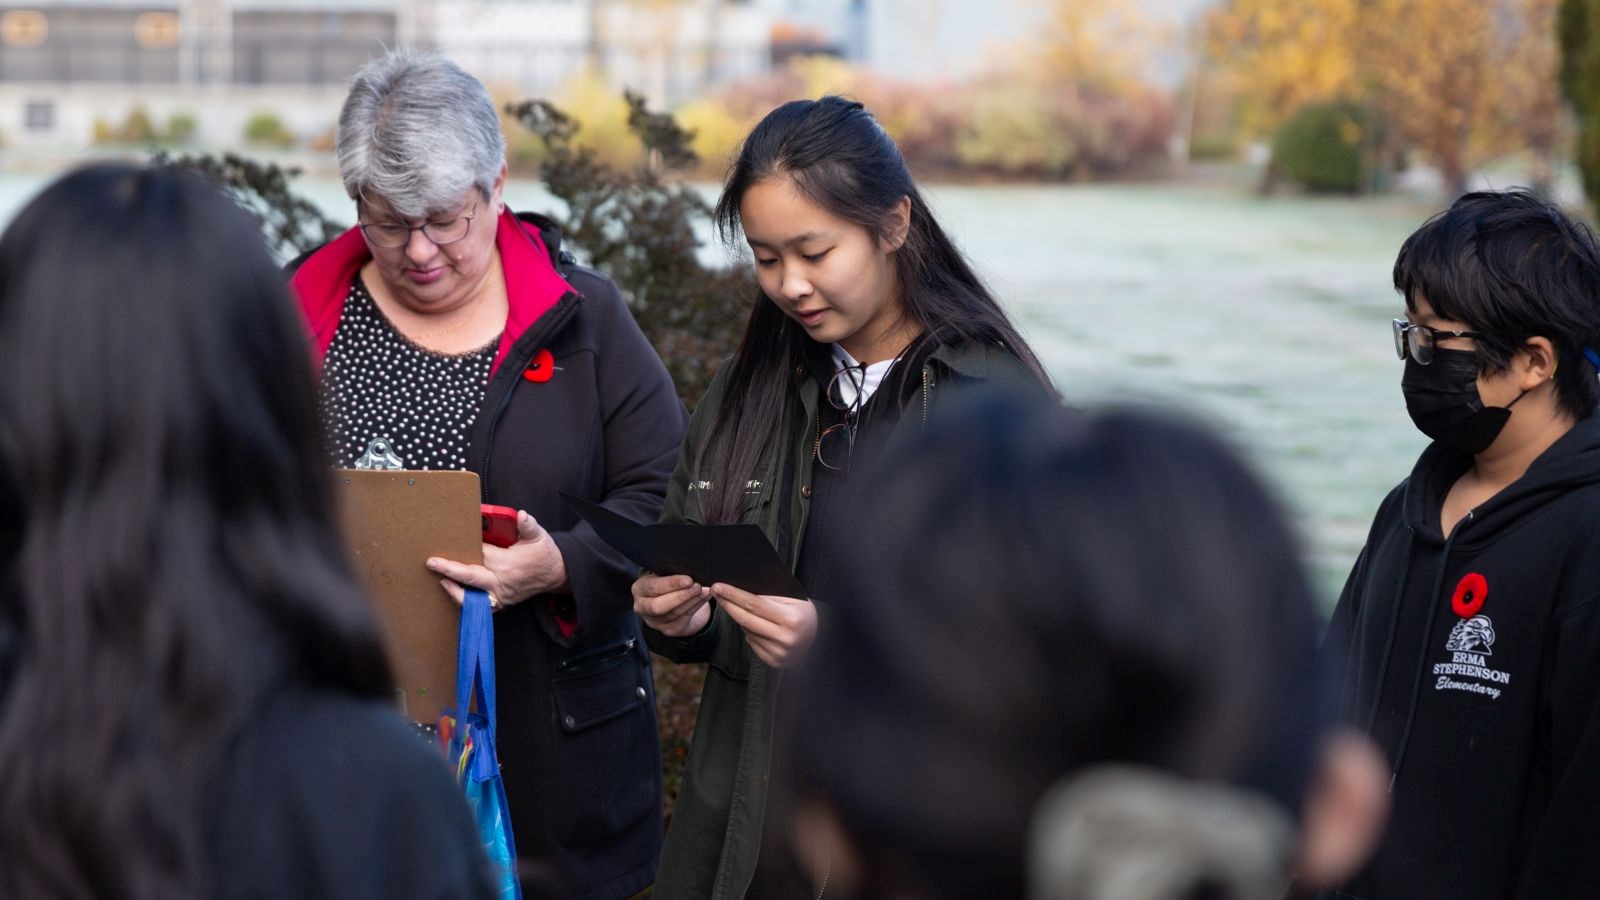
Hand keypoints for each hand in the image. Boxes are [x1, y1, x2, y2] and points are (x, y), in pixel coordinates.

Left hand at [427, 510, 568, 610]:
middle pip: (471, 576)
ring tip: (442, 580)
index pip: (482, 553)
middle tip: (431, 562)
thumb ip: (528, 525)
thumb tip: (520, 515)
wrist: (557, 574)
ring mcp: (501, 594)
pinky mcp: (502, 603)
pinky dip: (466, 603)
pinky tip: (454, 592)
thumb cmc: (544, 553)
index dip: (467, 545)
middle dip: (450, 569)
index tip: (454, 537)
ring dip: (455, 590)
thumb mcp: (539, 536)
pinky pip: (480, 607)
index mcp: (509, 562)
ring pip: (472, 597)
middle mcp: (502, 581)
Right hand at [633, 573, 712, 635]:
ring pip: (674, 613)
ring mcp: (654, 621)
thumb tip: (688, 568)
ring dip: (692, 601)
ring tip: (705, 590)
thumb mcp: (663, 574)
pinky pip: (684, 619)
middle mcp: (642, 607)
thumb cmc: (666, 582)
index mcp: (639, 589)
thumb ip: (670, 572)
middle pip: (659, 605)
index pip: (654, 587)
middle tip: (697, 587)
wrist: (671, 600)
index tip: (688, 579)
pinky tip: (704, 597)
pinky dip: (696, 606)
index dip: (672, 583)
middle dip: (681, 596)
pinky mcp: (668, 629)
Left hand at [712, 583, 816, 668]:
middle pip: (746, 619)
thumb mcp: (791, 598)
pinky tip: (756, 625)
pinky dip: (750, 632)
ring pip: (747, 631)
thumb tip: (739, 586)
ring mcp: (780, 653)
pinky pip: (753, 643)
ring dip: (740, 618)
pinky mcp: (775, 662)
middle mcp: (785, 639)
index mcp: (791, 619)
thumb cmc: (802, 611)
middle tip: (716, 592)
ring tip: (741, 607)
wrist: (819, 636)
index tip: (718, 586)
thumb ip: (768, 594)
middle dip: (728, 604)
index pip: (754, 604)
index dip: (733, 595)